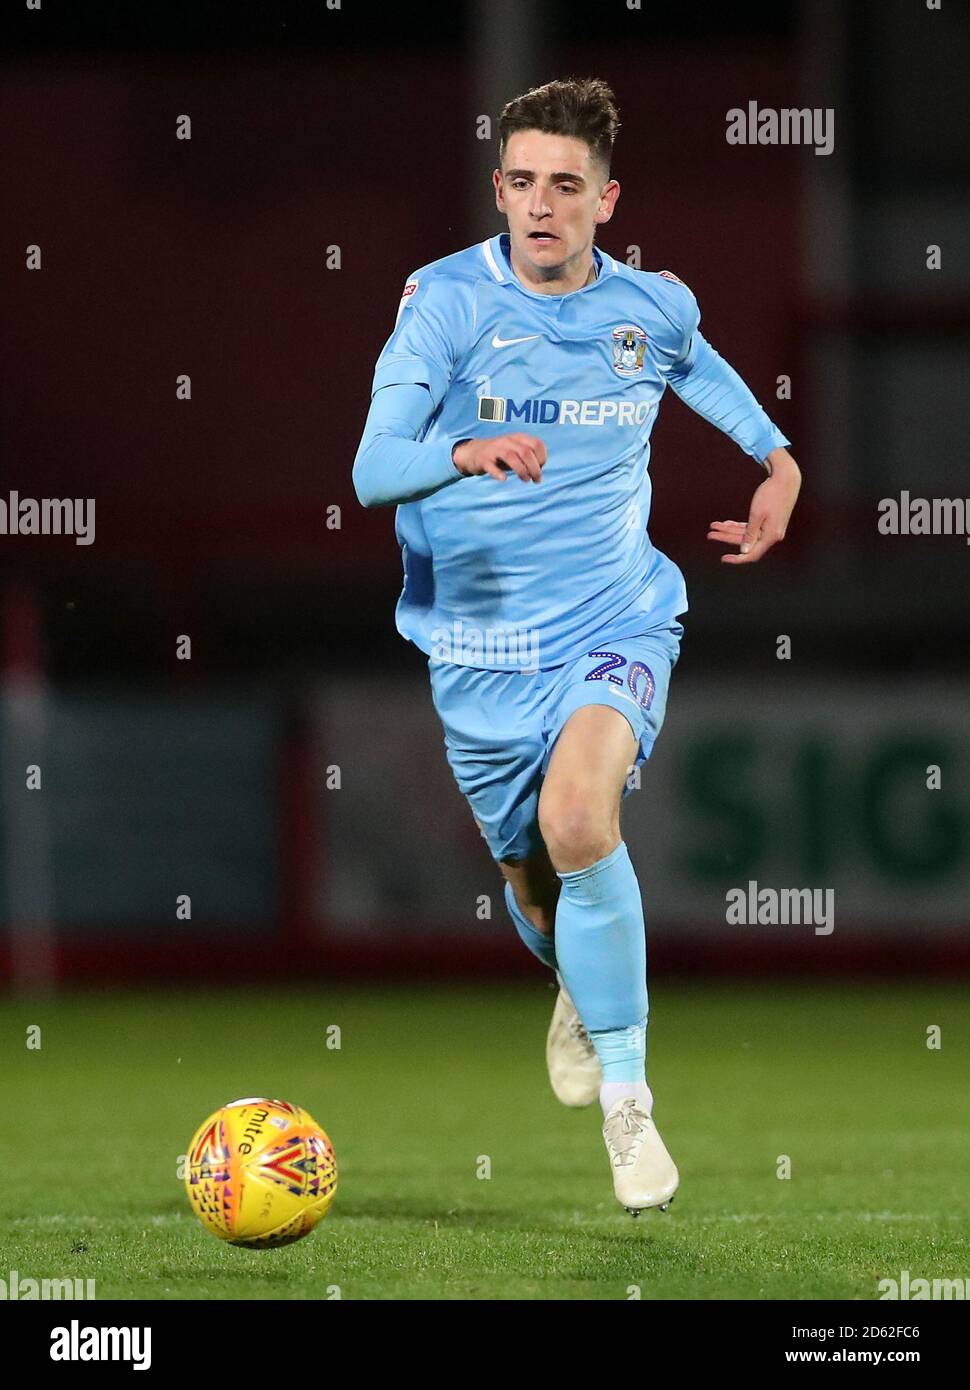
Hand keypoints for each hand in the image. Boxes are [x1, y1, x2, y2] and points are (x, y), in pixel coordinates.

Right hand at [452, 433, 546, 483]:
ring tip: (525, 480)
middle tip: (536, 480)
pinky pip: (491, 465)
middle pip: (525, 452)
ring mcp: (494, 449)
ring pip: (511, 457)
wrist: (473, 452)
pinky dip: (498, 473)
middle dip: (534, 468)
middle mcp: (507, 441)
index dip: (542, 457)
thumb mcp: (516, 451)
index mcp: (517, 438)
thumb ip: (530, 458)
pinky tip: (504, 479)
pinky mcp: (483, 459)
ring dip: (521, 470)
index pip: (536, 444)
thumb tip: (540, 470)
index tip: (541, 468)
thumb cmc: (500, 455)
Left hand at [707, 447, 800, 563]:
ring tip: (714, 526)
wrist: (786, 479)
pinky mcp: (768, 521)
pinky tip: (727, 523)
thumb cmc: (771, 494)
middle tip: (709, 534)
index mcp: (771, 536)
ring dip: (729, 530)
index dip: (737, 558)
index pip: (752, 554)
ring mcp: (770, 528)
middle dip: (726, 537)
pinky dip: (739, 525)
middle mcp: (772, 535)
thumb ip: (750, 534)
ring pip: (746, 533)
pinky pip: (751, 527)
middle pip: (745, 542)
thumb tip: (745, 551)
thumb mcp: (757, 514)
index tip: (724, 558)